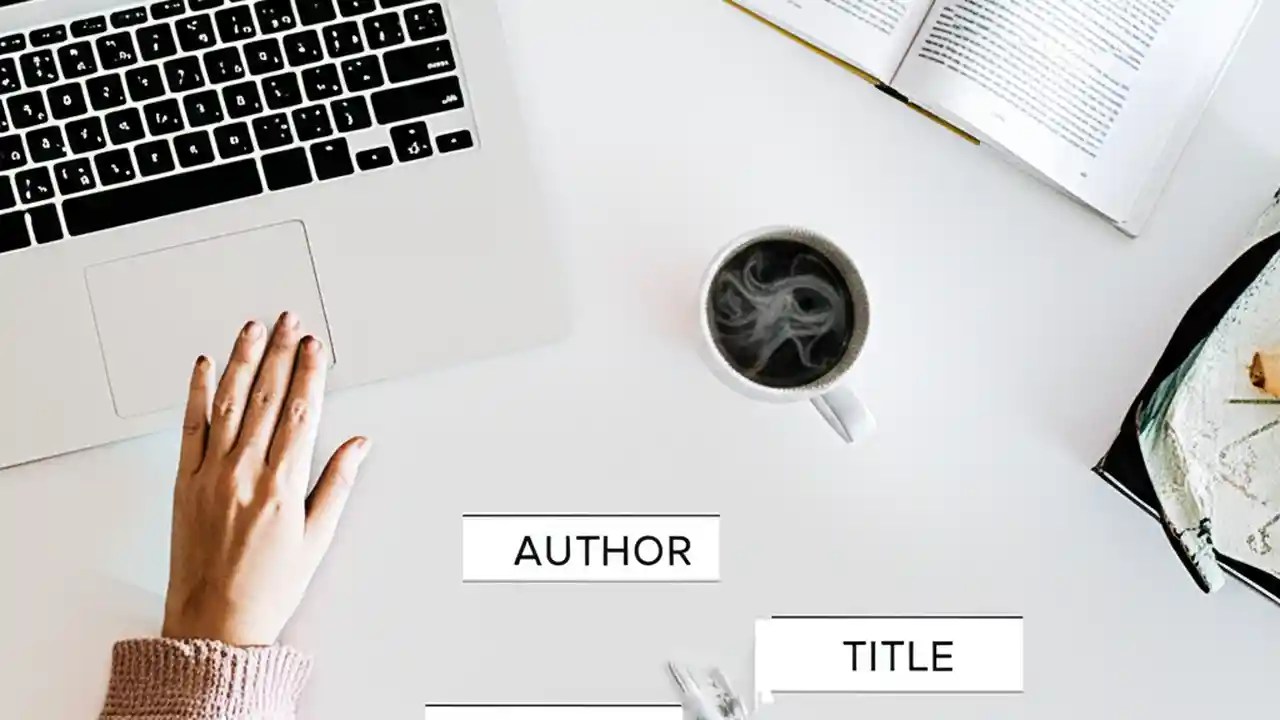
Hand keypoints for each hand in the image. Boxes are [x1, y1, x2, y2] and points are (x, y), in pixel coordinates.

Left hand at [162, 312, 370, 646]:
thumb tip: (357, 444)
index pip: (299, 413)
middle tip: (289, 321)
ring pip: (228, 403)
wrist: (213, 622)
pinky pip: (190, 427)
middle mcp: (244, 474)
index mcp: (282, 487)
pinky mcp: (183, 481)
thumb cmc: (268, 587)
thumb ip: (336, 484)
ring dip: (241, 360)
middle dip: (280, 353)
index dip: (309, 374)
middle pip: (265, 397)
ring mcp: (210, 474)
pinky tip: (204, 365)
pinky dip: (196, 393)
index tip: (315, 346)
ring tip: (253, 328)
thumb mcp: (317, 539)